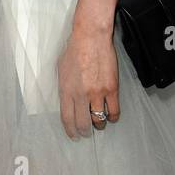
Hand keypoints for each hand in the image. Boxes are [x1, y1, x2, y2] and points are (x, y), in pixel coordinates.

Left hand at [57, 25, 119, 139]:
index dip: (70, 129)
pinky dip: (113, 117)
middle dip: (84, 131)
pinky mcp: (111, 89)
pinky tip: (111, 117)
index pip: (67, 117)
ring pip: (99, 119)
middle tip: (86, 133)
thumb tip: (68, 101)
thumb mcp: (61, 70)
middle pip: (83, 122)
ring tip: (99, 124)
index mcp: (66, 90)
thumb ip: (65, 87)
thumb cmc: (74, 51)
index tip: (73, 135)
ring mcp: (97, 93)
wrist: (90, 39)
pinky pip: (114, 111)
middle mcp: (80, 94)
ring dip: (99, 125)